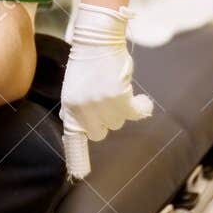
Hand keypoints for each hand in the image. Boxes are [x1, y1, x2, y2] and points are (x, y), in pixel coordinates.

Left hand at [60, 3, 151, 147]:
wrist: (97, 39)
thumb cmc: (86, 60)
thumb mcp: (72, 85)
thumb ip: (75, 105)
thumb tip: (76, 123)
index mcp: (70, 106)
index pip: (76, 137)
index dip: (79, 158)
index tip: (80, 174)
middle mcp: (84, 109)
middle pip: (102, 132)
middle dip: (106, 120)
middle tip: (109, 102)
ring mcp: (101, 105)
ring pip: (118, 122)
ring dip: (121, 109)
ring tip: (117, 89)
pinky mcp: (120, 98)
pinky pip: (135, 113)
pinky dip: (141, 107)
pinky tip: (142, 101)